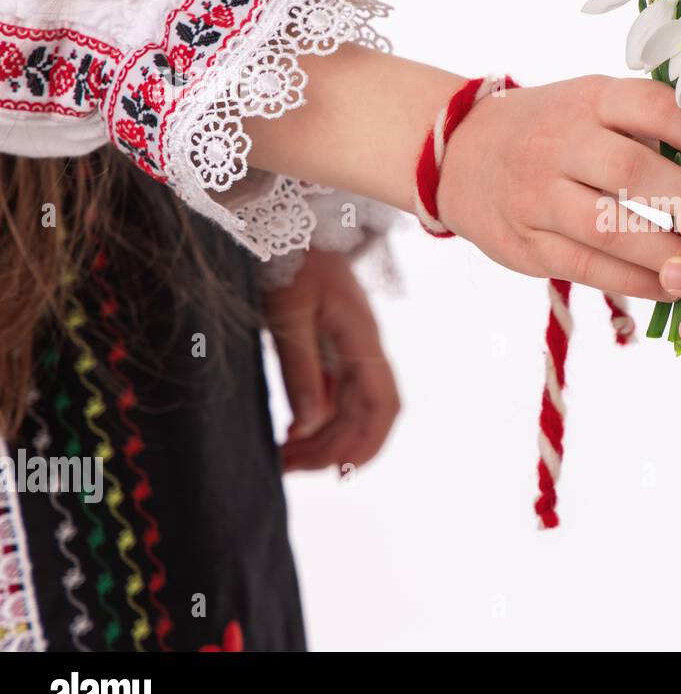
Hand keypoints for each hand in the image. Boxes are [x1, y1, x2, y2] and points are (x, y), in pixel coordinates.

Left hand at [264, 250, 400, 473]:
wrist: (284, 222)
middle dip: (333, 448)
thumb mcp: (288, 313)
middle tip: (287, 468)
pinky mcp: (331, 346)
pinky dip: (316, 419)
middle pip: (365, 414)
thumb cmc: (289, 260)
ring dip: (323, 437)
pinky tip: (292, 432)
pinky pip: (333, 393)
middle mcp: (362, 348)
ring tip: (284, 458)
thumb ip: (300, 369)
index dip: (368, 442)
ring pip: (349, 407)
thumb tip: (309, 424)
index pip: (383, 403)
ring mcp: (348, 348)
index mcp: (362, 339)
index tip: (336, 471)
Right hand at [437, 76, 680, 300]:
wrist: (458, 156)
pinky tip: (675, 289)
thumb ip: (654, 126)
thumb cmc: (552, 129)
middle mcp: (559, 142)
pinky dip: (638, 283)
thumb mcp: (595, 104)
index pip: (659, 109)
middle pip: (636, 174)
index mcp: (589, 98)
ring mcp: (537, 196)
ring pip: (612, 230)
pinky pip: (590, 268)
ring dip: (673, 254)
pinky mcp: (525, 245)